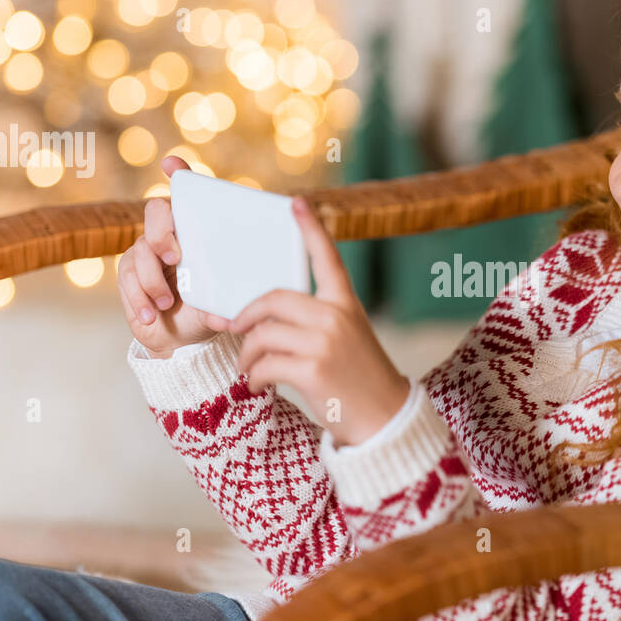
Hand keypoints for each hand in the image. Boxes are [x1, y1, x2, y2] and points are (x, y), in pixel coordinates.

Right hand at [117, 155, 218, 357]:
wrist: (180, 339)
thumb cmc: (204, 312)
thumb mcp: (218, 305)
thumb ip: (220, 306)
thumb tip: (225, 318)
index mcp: (196, 232)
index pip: (187, 193)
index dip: (179, 173)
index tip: (172, 165)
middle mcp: (170, 234)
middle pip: (157, 210)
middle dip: (163, 232)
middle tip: (175, 258)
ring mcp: (146, 250)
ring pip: (141, 249)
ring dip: (154, 281)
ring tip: (167, 304)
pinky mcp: (128, 271)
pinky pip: (128, 277)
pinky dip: (140, 299)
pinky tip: (150, 316)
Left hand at [204, 198, 410, 446]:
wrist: (385, 418)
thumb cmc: (359, 378)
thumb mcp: (348, 336)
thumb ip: (318, 319)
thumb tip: (265, 315)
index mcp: (346, 303)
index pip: (327, 258)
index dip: (310, 228)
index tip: (295, 202)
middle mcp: (336, 316)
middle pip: (272, 299)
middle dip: (246, 316)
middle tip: (235, 329)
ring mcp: (326, 342)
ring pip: (262, 334)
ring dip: (246, 355)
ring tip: (247, 369)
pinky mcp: (313, 370)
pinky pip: (264, 365)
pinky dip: (253, 377)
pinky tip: (257, 386)